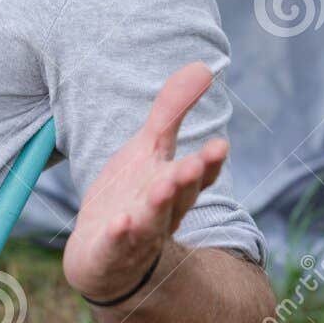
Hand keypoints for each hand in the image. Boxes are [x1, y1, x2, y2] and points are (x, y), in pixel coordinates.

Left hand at [62, 61, 229, 303]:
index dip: (208, 162)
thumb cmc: (133, 195)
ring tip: (161, 186)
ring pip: (151, 221)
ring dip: (157, 205)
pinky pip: (115, 246)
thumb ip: (173, 111)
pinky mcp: (109, 252)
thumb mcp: (150, 148)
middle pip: (178, 197)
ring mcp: (136, 234)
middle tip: (194, 164)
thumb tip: (203, 65)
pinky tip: (119, 223)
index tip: (219, 145)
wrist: (104, 257)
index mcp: (173, 186)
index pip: (197, 174)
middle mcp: (161, 212)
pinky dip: (118, 236)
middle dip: (186, 180)